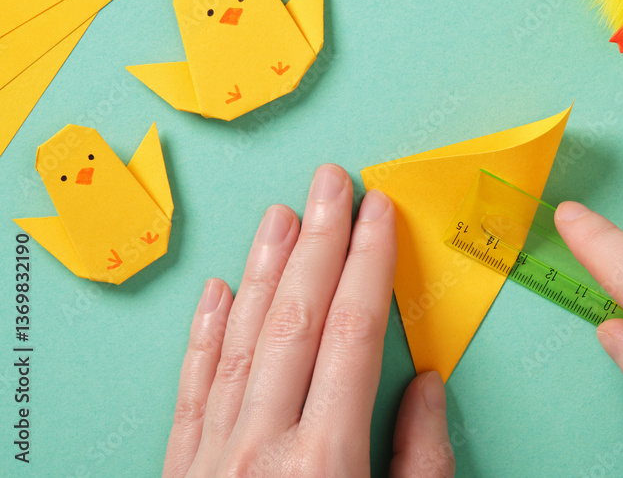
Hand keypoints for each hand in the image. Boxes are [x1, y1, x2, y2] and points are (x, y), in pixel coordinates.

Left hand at [164, 164, 454, 476]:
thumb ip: (421, 460)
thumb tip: (427, 387)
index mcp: (327, 461)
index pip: (354, 333)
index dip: (370, 262)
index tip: (378, 213)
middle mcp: (264, 448)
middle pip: (297, 319)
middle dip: (320, 242)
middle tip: (329, 183)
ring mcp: (213, 458)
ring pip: (241, 341)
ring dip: (264, 270)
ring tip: (281, 216)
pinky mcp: (183, 470)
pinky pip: (193, 388)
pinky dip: (206, 334)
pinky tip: (218, 291)